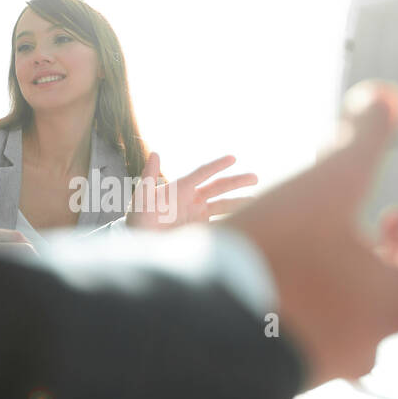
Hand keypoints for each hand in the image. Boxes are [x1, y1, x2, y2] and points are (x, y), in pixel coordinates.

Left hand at [126, 152, 257, 229]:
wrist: (140, 245)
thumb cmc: (138, 220)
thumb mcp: (142, 199)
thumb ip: (149, 177)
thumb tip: (155, 152)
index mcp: (180, 188)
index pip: (202, 173)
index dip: (217, 165)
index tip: (232, 158)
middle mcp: (192, 199)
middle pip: (219, 187)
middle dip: (237, 182)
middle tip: (255, 178)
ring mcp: (198, 215)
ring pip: (224, 205)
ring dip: (241, 202)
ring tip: (259, 202)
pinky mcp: (200, 230)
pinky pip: (221, 224)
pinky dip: (234, 222)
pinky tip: (248, 222)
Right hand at [224, 80, 397, 386]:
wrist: (203, 326)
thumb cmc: (274, 257)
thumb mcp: (325, 181)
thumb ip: (363, 136)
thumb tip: (385, 97)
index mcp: (394, 302)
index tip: (383, 216)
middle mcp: (369, 344)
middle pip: (388, 301)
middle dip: (368, 263)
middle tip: (342, 239)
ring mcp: (326, 368)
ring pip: (345, 326)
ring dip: (331, 292)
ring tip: (298, 262)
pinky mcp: (284, 378)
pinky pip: (303, 345)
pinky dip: (296, 318)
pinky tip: (264, 290)